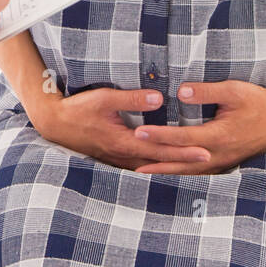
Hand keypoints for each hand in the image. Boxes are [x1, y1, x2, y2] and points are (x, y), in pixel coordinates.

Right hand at [30, 87, 213, 170]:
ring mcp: (118, 160)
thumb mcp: (105, 98)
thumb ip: (133, 99)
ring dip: (172, 168)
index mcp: (124, 142)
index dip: (184, 151)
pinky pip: (140, 166)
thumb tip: (160, 99)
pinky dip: (156, 167)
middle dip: (185, 163)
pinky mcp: (113, 158)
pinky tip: (164, 166)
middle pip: (160, 164)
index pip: (161, 150)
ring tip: (193, 167)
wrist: (54, 123)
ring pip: (151, 168)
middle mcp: (123, 156)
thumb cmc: (78, 108)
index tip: (205, 152)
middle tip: (210, 161)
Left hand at [129, 80, 265, 173]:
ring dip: (168, 174)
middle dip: (157, 164)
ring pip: (191, 171)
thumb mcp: (233, 90)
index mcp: (219, 135)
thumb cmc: (257, 101)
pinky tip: (170, 175)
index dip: (159, 136)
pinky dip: (183, 174)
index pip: (182, 138)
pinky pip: (200, 172)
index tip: (138, 133)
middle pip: (182, 162)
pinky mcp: (226, 162)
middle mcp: (219, 153)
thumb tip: (179, 92)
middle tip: (133, 166)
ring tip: (145, 176)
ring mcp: (223, 161)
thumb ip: (205, 92)